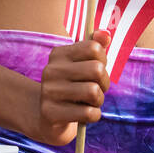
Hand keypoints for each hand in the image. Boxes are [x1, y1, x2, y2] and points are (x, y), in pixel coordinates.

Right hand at [33, 28, 110, 144]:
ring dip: (99, 100)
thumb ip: (96, 47)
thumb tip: (106, 34)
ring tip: (90, 102)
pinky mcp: (51, 113)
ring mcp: (49, 92)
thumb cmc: (72, 87)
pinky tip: (86, 115)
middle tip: (97, 89)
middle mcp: (51, 70)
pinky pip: (88, 113)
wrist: (47, 118)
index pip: (94, 47)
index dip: (103, 60)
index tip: (97, 70)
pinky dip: (94, 115)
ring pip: (93, 92)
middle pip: (97, 69)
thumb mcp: (83, 66)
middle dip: (104, 82)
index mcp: (58, 54)